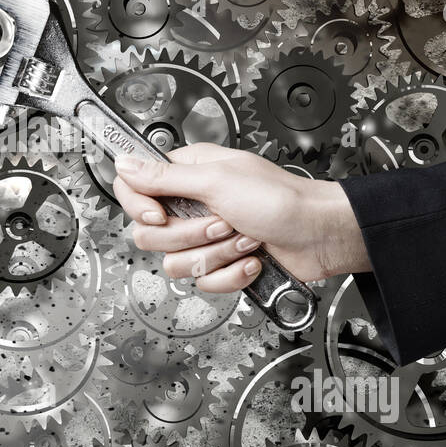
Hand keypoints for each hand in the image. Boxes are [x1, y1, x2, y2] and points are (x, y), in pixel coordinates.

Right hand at [113, 143, 370, 293]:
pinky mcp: (221, 264)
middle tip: (221, 222)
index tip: (159, 214)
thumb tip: (124, 164)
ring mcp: (206, 237)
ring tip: (244, 239)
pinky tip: (251, 259)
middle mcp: (192, 204)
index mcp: (188, 173)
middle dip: (190, 235)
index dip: (139, 206)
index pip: (134, 188)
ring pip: (176, 263)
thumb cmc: (282, 199)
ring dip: (216, 254)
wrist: (321, 235)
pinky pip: (203, 282)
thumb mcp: (218, 180)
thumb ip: (164, 177)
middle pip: (151, 234)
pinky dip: (231, 274)